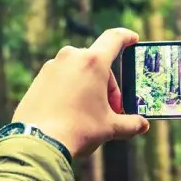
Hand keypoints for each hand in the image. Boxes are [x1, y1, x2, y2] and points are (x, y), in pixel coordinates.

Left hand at [13, 28, 149, 157]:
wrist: (39, 143)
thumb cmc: (78, 130)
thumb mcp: (109, 127)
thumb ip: (130, 124)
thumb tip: (142, 125)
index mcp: (93, 62)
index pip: (114, 38)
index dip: (126, 37)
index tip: (132, 39)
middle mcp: (70, 58)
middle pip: (97, 62)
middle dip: (108, 84)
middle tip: (112, 108)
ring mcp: (51, 67)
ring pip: (77, 71)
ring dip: (88, 86)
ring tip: (90, 113)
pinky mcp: (38, 80)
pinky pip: (60, 80)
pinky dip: (70, 90)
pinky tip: (71, 113)